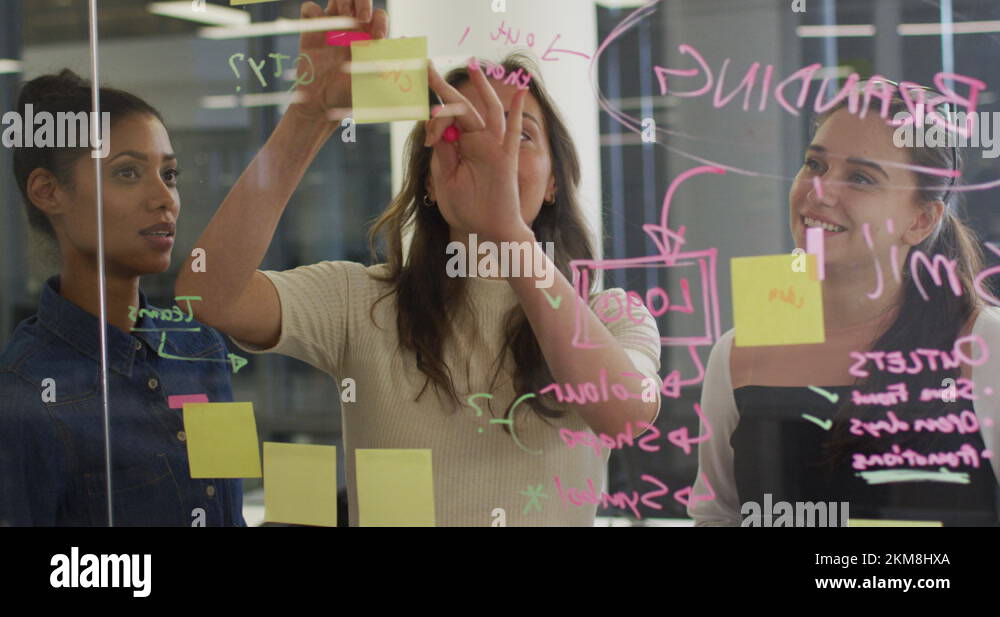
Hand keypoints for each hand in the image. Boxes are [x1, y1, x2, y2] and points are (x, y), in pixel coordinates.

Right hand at [289, 0, 388, 122]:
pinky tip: (317, 23)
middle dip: (362, 2)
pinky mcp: (311, 31)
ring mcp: (330, 28)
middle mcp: (350, 30)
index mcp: (367, 39)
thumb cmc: (346, 96)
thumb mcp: (368, 83)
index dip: (380, 21)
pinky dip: (312, 10)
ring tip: (342, 15)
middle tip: (361, 17)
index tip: (378, 37)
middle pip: (358, 1)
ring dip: (342, 1)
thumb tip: (400, 51)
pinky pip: (310, 9)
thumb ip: (382, 68)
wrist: (320, 104)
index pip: (378, 17)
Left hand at [425, 60, 531, 242]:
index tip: (427, 137)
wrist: (488, 233)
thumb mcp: (446, 180)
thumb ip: (444, 153)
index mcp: (462, 147)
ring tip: (473, 66)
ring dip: (482, 88)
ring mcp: (495, 149)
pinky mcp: (507, 159)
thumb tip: (438, 126)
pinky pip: (513, 133)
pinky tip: (522, 92)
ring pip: (488, 112)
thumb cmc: (468, 211)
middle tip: (426, 68)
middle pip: (463, 109)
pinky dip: (518, 112)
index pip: (447, 121)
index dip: (434, 121)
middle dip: (444, 88)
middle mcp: (479, 143)